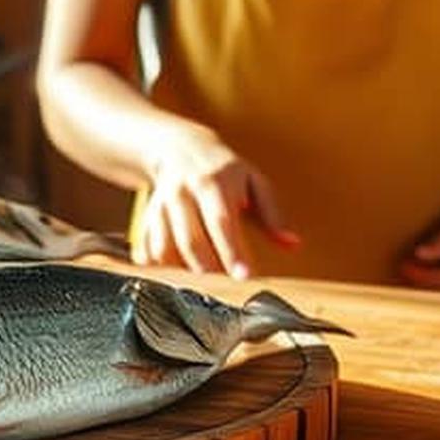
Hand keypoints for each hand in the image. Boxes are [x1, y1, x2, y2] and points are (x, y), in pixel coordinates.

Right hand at [137, 130, 297, 278]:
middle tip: (226, 291)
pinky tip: (174, 281)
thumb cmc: (224, 169)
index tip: (244, 277)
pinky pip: (146, 250)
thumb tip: (293, 244)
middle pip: (191, 240)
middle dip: (208, 270)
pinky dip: (157, 269)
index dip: (233, 252)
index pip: (222, 222)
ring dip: (182, 273)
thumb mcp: (254, 181)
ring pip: (164, 248)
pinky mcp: (146, 219)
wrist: (179, 147)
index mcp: (213, 183)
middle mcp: (182, 194)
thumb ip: (273, 214)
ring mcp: (159, 207)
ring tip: (202, 291)